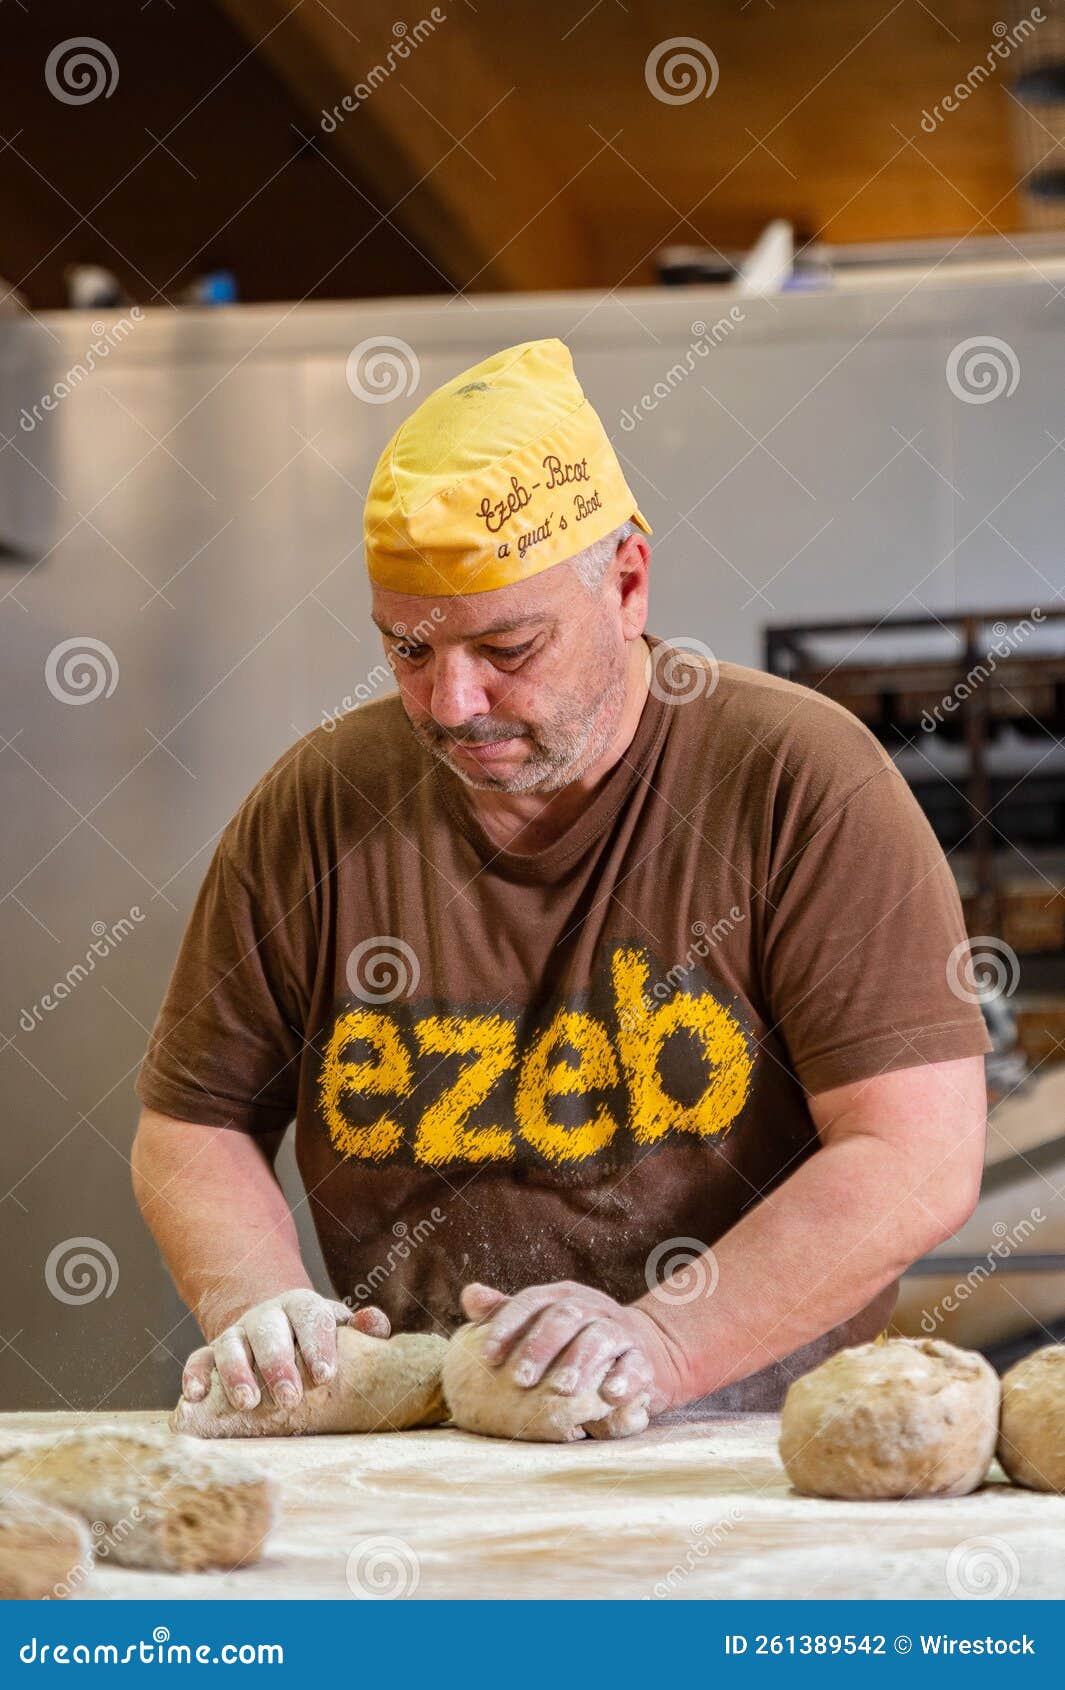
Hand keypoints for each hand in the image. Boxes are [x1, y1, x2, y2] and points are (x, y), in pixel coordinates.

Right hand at [181, 1290, 389, 1411]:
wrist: (275, 1324)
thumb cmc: (316, 1338)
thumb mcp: (339, 1328)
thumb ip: (361, 1327)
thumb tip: (374, 1323)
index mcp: (302, 1307)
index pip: (311, 1318)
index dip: (318, 1345)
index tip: (325, 1375)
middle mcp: (267, 1317)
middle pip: (269, 1332)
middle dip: (278, 1364)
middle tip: (289, 1398)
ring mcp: (237, 1333)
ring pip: (231, 1345)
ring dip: (236, 1372)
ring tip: (248, 1402)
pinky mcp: (212, 1353)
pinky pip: (198, 1358)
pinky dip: (195, 1374)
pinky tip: (196, 1396)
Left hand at [460, 1280, 682, 1418]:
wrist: (643, 1349)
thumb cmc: (577, 1340)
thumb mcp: (543, 1323)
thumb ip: (508, 1312)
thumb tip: (469, 1295)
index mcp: (560, 1297)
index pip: (531, 1302)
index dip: (507, 1324)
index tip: (487, 1354)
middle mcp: (590, 1308)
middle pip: (564, 1317)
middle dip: (540, 1347)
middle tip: (521, 1377)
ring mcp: (618, 1331)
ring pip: (599, 1338)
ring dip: (580, 1362)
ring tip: (562, 1388)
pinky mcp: (643, 1358)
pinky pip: (636, 1365)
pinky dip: (625, 1378)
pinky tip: (610, 1394)